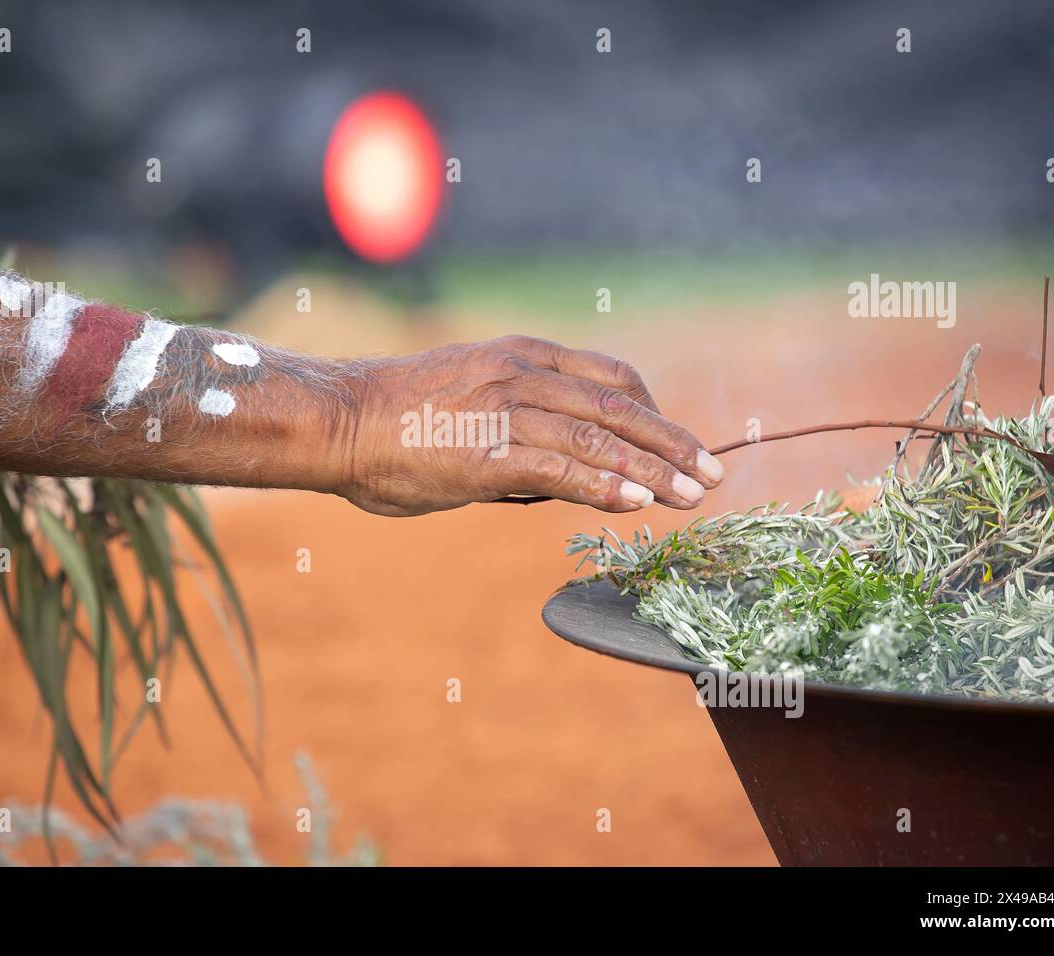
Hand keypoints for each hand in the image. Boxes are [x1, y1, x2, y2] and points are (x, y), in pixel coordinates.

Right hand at [336, 335, 723, 515]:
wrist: (340, 419)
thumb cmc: (398, 415)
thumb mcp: (470, 392)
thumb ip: (519, 418)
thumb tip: (558, 464)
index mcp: (521, 357)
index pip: (610, 378)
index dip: (655, 411)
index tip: (679, 442)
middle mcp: (522, 376)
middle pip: (618, 409)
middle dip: (673, 443)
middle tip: (713, 475)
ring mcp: (505, 411)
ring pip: (599, 440)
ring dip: (654, 470)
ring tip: (691, 497)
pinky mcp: (485, 453)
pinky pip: (558, 469)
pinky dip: (602, 485)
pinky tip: (635, 502)